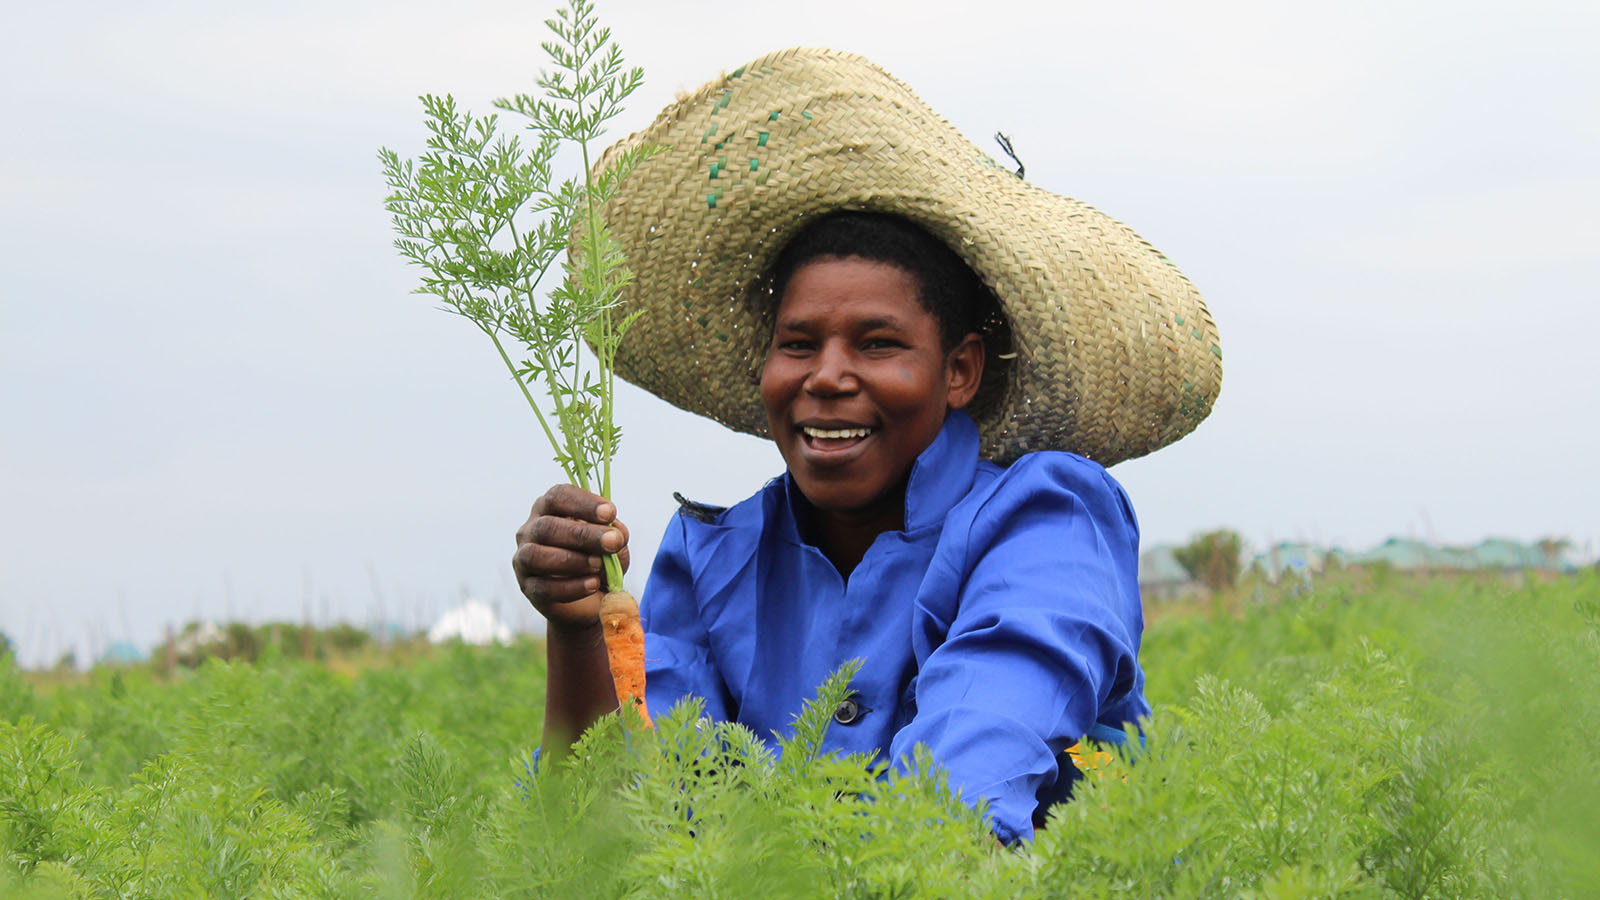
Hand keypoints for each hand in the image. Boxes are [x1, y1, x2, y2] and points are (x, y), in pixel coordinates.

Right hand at [513, 484, 630, 634]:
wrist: (589, 598)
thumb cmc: (598, 559)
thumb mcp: (613, 544)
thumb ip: (615, 535)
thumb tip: (616, 533)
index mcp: (550, 509)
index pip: (558, 497)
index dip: (583, 503)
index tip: (610, 513)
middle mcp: (531, 530)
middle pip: (547, 526)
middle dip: (583, 535)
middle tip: (612, 542)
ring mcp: (524, 559)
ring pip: (535, 555)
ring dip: (572, 559)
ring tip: (599, 564)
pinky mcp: (528, 588)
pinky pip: (543, 587)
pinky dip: (570, 587)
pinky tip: (593, 584)